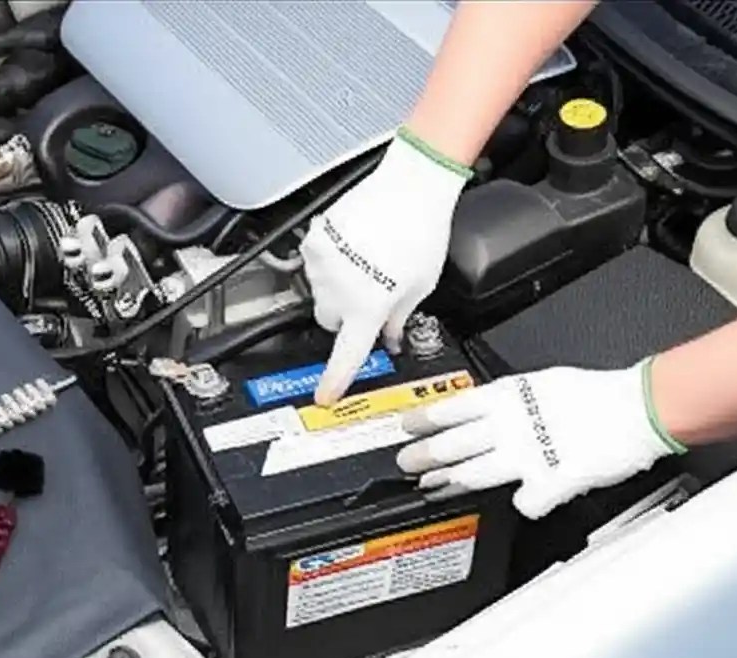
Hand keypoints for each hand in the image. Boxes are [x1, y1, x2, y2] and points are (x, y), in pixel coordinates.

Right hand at [301, 130, 470, 404]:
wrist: (409, 184)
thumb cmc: (422, 230)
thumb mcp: (422, 286)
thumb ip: (400, 317)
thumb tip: (391, 335)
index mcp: (369, 307)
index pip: (347, 355)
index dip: (335, 380)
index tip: (325, 395)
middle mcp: (340, 289)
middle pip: (329, 321)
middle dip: (346, 316)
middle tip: (370, 295)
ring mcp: (323, 264)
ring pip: (321, 292)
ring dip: (339, 286)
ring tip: (367, 262)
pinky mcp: (314, 240)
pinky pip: (315, 263)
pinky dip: (330, 261)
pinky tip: (354, 246)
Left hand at [396, 362, 685, 518]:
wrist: (638, 409)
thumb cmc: (601, 395)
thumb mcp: (545, 384)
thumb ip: (514, 402)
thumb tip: (494, 410)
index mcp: (509, 395)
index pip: (452, 407)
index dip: (425, 419)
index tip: (406, 426)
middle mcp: (510, 424)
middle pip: (454, 443)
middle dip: (425, 455)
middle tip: (405, 462)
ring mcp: (526, 455)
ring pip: (475, 472)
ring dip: (451, 481)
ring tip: (431, 486)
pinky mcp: (547, 482)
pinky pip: (525, 500)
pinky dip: (522, 502)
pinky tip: (520, 502)